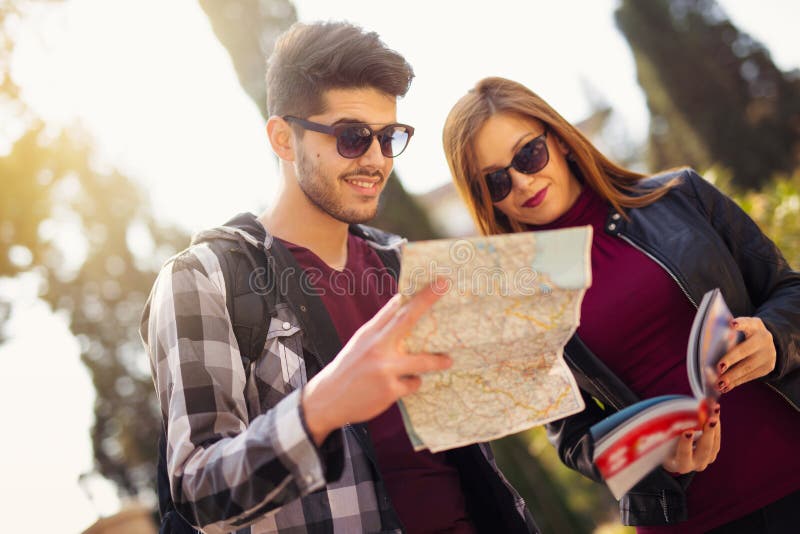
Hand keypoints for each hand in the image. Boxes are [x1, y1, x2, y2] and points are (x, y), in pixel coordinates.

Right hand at [302, 280, 451, 444]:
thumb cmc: (349, 367)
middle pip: (407, 321)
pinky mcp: (390, 390)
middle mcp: (377, 348)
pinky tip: (404, 384)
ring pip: (421, 362)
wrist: (328, 399)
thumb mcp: (361, 341)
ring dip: (437, 362)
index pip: (398, 309)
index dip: (420, 295)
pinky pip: (414, 383)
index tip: (440, 283)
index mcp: (371, 334)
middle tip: (446, 290)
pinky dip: (413, 382)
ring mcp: (384, 369)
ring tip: (447, 361)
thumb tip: (400, 300)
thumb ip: (381, 322)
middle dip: (428, 303)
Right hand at [662, 403, 720, 473]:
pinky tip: (714, 411)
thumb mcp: (664, 443)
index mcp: (680, 464)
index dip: (686, 444)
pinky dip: (716, 425)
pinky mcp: (712, 453)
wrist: (673, 457)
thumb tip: (674, 415)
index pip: (684, 456)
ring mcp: (705, 460)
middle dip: (708, 433)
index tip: (688, 432)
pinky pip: (717, 439)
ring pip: (714, 444)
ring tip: (715, 409)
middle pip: (704, 450)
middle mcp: (695, 465)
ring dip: (715, 425)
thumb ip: (670, 434)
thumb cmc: (664, 446)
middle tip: (711, 419)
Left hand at [716, 317, 775, 393]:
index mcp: (755, 325)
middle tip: (719, 368)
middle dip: (731, 359)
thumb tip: (706, 340)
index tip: (732, 324)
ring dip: (732, 376)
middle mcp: (764, 339)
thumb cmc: (745, 335)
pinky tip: (726, 387)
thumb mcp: (742, 327)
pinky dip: (737, 382)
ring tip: (719, 383)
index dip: (740, 324)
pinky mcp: (768, 367)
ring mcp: (768, 354)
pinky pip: (751, 376)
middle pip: (745, 349)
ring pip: (748, 366)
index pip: (748, 323)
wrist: (769, 343)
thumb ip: (728, 330)